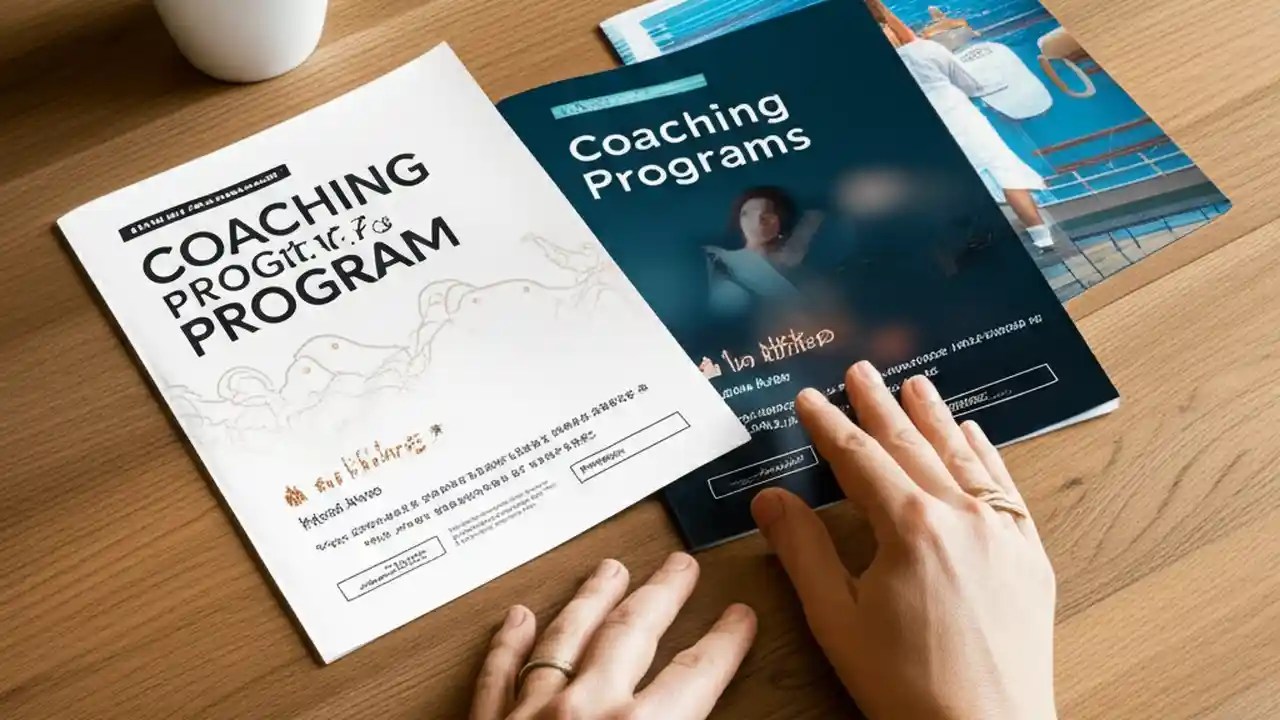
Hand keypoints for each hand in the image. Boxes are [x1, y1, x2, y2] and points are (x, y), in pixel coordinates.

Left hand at [471, 553, 756, 719]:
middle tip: (678, 566)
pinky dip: (508, 645)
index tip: (737, 616)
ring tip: (609, 570)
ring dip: (591, 600)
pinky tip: (516, 619)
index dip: (724, 641)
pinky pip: (499, 675)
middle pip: (633, 634)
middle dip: (661, 595)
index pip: (697, 673)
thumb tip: (696, 709)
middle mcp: (587, 710)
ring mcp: (531, 714)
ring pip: (566, 637)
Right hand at [752, 362, 1056, 719]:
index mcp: (909, 526)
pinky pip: (1006, 486)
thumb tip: (770, 499)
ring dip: (934, 416)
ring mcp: (1003, 532)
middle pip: (911, 444)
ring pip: (962, 455)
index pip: (859, 458)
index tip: (811, 399)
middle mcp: (961, 516)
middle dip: (880, 406)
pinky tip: (974, 433)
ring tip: (915, 385)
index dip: (829, 424)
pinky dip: (987, 453)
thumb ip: (802, 549)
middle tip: (861, 371)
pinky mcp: (1030, 554)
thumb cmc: (907, 685)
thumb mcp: (836, 618)